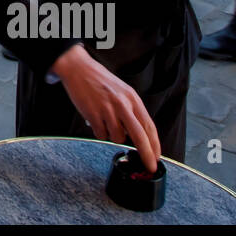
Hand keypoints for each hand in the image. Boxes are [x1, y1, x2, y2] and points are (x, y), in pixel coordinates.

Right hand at [50, 44, 160, 171]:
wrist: (79, 68)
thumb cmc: (100, 81)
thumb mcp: (122, 92)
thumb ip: (131, 111)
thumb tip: (139, 135)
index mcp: (132, 98)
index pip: (149, 126)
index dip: (155, 144)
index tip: (157, 158)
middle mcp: (122, 104)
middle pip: (139, 135)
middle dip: (146, 154)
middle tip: (150, 166)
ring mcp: (108, 109)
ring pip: (117, 137)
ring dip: (112, 135)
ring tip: (105, 122)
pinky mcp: (93, 114)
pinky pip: (101, 134)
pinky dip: (99, 131)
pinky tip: (96, 120)